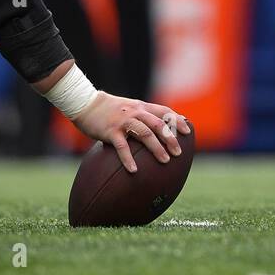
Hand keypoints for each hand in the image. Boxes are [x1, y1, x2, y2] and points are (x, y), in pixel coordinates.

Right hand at [72, 93, 190, 172]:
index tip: (188, 131)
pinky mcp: (111, 131)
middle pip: (158, 124)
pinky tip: (134, 170)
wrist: (86, 104)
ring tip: (165, 161)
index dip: (177, 120)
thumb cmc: (110, 110)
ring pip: (144, 133)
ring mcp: (123, 121)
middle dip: (170, 138)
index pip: (164, 111)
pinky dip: (128, 158)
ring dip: (156, 148)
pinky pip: (122, 146)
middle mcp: (135, 112)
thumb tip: (159, 130)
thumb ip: (143, 116)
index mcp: (141, 107)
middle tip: (178, 153)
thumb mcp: (129, 108)